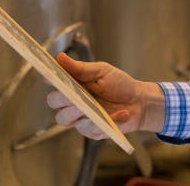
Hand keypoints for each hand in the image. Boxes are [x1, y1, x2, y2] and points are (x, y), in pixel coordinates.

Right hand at [46, 53, 165, 138]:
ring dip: (76, 111)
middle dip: (62, 97)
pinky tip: (121, 114)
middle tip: (73, 94)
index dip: (50, 79)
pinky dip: (107, 120)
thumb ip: (80, 68)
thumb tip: (60, 57)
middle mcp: (72, 102)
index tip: (53, 75)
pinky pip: (90, 128)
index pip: (54, 83)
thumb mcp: (101, 71)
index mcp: (73, 85)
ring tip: (91, 106)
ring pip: (65, 118)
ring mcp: (80, 118)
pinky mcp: (92, 131)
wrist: (139, 102)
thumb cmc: (119, 84)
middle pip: (54, 102)